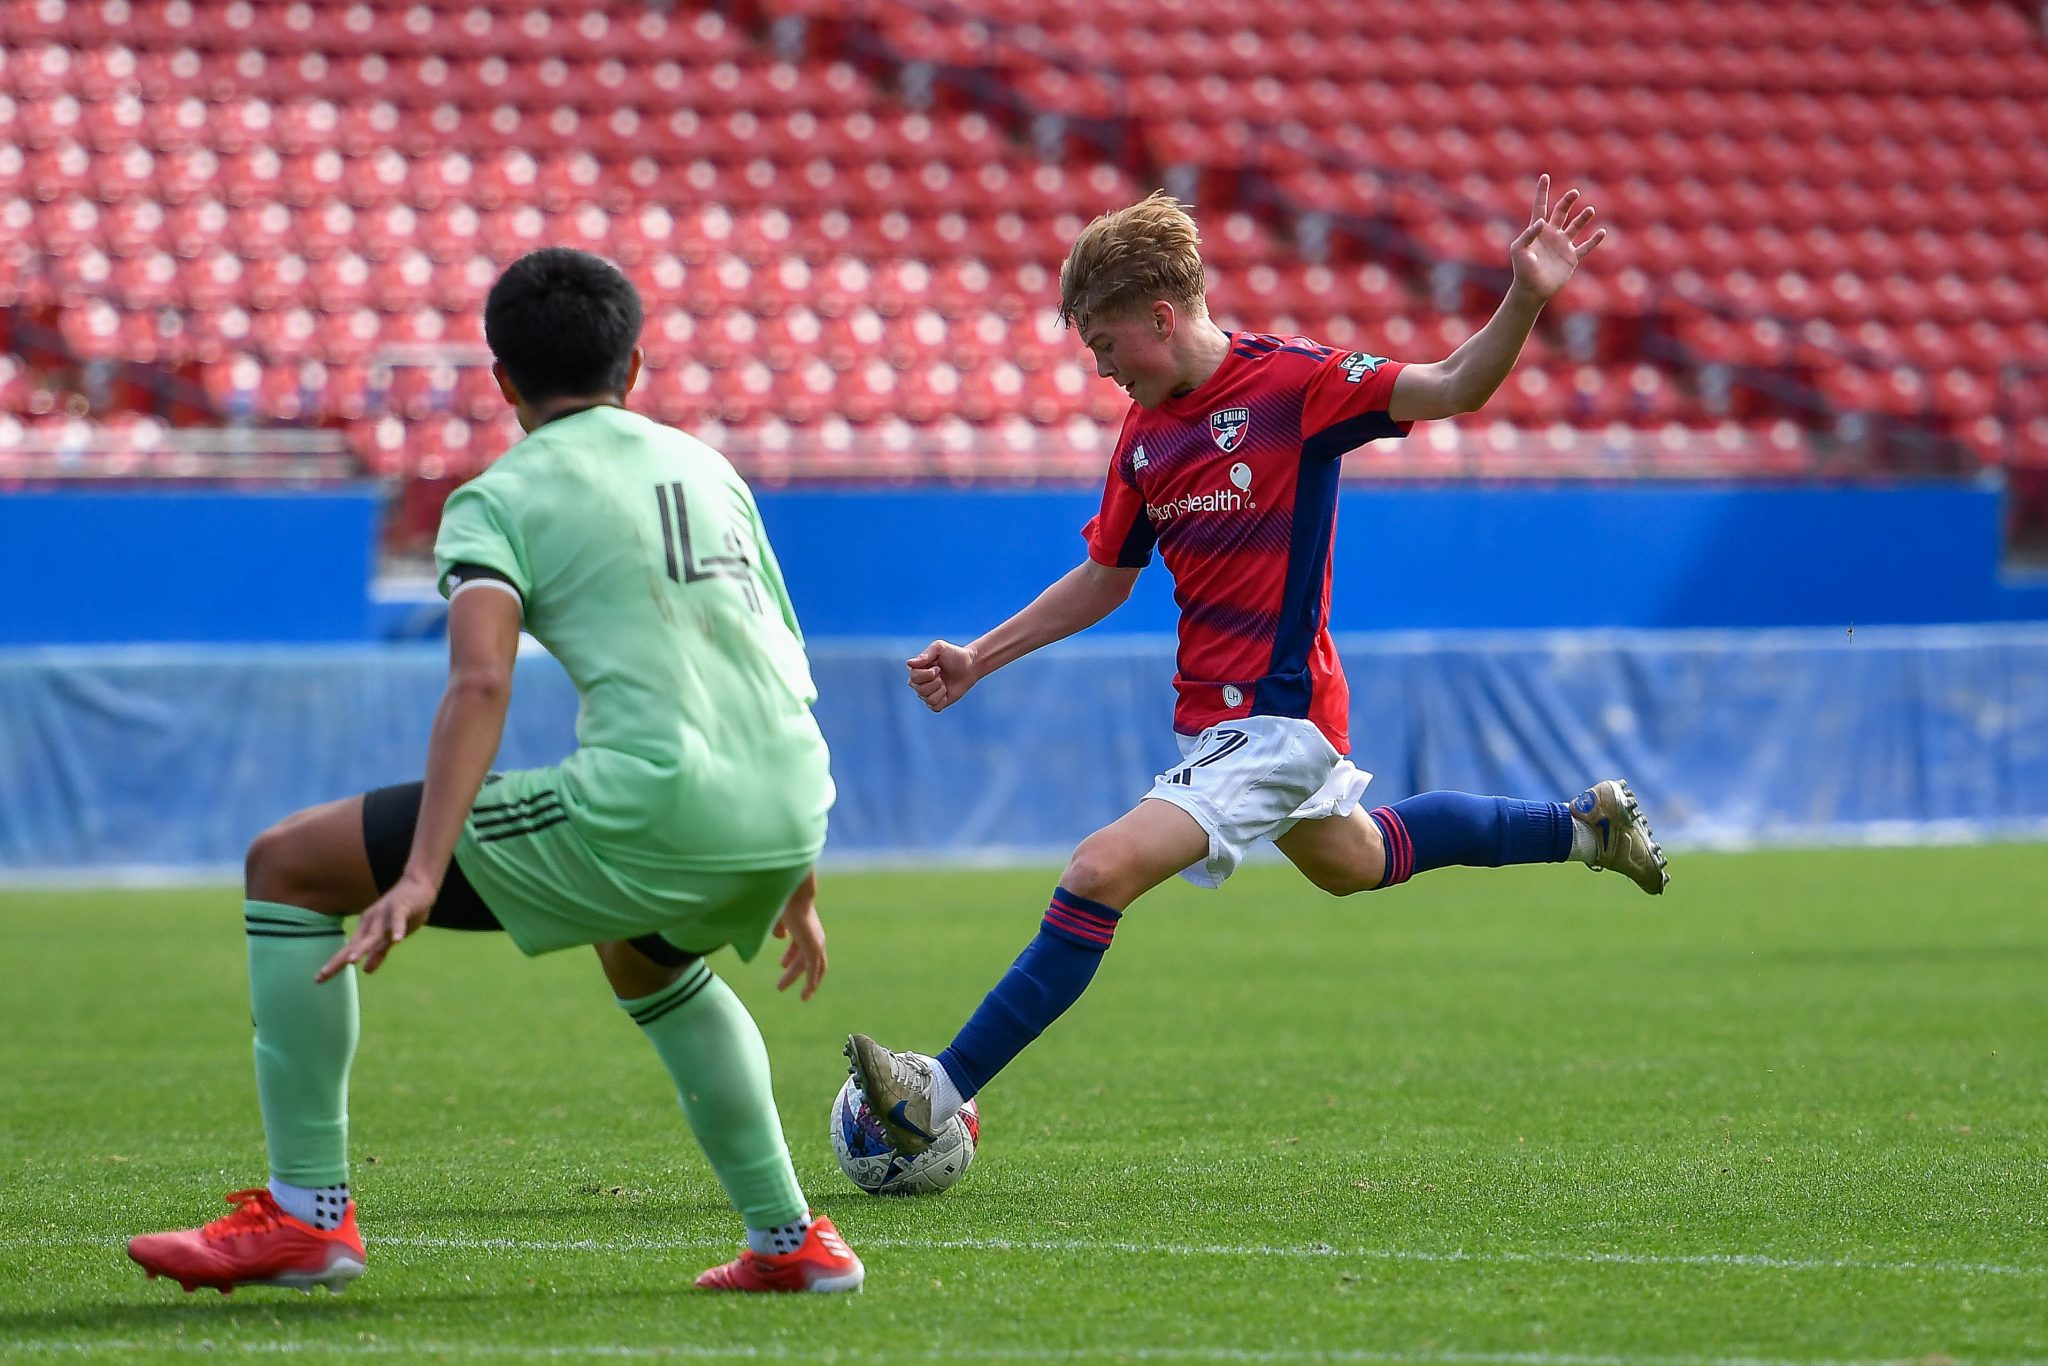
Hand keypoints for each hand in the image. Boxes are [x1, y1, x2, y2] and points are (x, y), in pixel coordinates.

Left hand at [316, 873, 436, 982]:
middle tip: (323, 976)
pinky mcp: (401, 907)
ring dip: (363, 947)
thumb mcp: (390, 936)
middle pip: (354, 944)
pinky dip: (398, 929)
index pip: (348, 949)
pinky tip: (397, 940)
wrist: (418, 883)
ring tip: (352, 961)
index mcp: (366, 928)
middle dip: (339, 960)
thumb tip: (366, 971)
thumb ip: (379, 952)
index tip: (319, 980)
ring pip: (373, 934)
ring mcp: (385, 914)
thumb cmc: (403, 912)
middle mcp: (371, 922)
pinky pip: (398, 920)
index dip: (334, 964)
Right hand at [771, 886, 826, 1000]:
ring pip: (810, 969)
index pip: (800, 946)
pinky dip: (811, 983)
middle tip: (780, 985)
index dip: (791, 956)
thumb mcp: (779, 916)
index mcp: (806, 928)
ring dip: (800, 981)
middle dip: (794, 972)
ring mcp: (816, 944)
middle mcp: (814, 937)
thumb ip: (779, 926)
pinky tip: (806, 994)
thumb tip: (781, 936)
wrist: (795, 896)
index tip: (782, 965)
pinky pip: (813, 972)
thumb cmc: (785, 901)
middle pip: (807, 960)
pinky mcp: (815, 950)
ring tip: (782, 990)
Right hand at [906, 639, 977, 712]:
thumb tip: (909, 663)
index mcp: (916, 669)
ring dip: (941, 690)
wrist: (969, 666)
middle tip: (942, 675)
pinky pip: (935, 707)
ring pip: (928, 699)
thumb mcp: (939, 648)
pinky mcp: (935, 703)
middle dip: (936, 682)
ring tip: (945, 683)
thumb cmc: (954, 655)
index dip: (928, 674)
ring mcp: (926, 694)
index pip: (914, 677)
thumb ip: (925, 655)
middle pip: (920, 689)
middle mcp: (918, 683)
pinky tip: (946, 692)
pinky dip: (943, 700)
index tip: (938, 667)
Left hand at [1509, 174, 1605, 302]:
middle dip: (1567, 201)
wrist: (1532, 290)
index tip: (1545, 176)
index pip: (1540, 206)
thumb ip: (1528, 234)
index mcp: (1537, 230)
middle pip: (1561, 212)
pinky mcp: (1572, 258)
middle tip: (1574, 193)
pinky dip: (1594, 240)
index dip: (1542, 192)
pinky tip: (1601, 232)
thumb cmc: (1522, 270)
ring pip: (1576, 227)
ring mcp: (1563, 245)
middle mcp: (1551, 235)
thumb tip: (1542, 221)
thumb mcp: (1518, 250)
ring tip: (1590, 210)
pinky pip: (1586, 247)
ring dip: (1583, 218)